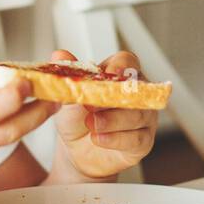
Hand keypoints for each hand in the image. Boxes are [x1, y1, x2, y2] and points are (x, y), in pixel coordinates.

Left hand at [49, 49, 158, 178]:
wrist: (76, 149)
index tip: (110, 72)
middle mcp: (137, 94)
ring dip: (111, 120)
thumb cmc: (76, 118)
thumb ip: (67, 75)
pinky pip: (136, 139)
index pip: (128, 62)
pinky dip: (115, 139)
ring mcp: (143, 118)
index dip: (122, 65)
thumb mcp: (66, 95)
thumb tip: (59, 54)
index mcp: (119, 75)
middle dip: (112, 98)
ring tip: (91, 124)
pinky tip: (99, 138)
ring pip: (137, 115)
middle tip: (89, 105)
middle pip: (135, 90)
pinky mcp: (143, 141)